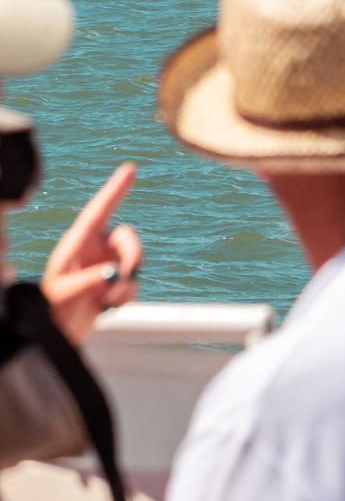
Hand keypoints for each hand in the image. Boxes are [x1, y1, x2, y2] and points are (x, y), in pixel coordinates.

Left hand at [41, 165, 142, 341]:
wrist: (58, 332)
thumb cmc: (53, 308)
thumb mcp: (65, 292)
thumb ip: (90, 281)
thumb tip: (116, 274)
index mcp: (77, 242)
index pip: (99, 210)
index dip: (115, 189)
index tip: (131, 168)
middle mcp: (96, 249)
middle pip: (128, 238)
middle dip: (133, 255)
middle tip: (129, 274)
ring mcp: (108, 265)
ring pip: (135, 263)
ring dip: (127, 284)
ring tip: (105, 302)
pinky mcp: (116, 283)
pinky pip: (135, 283)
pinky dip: (126, 296)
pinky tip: (106, 307)